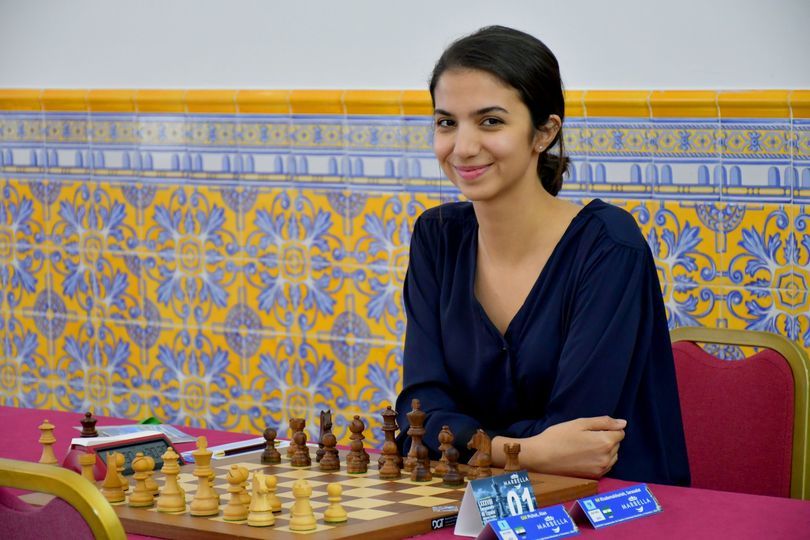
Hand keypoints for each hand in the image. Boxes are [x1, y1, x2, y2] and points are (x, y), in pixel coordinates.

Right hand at [499, 416, 624, 478]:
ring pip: (613, 456)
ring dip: (605, 450)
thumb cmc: (558, 437)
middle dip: (607, 438)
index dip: (608, 428)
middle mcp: (607, 458)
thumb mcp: (580, 423)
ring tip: (585, 447)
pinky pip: (606, 466)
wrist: (541, 457)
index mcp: (605, 442)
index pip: (620, 432)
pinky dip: (600, 460)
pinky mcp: (594, 477)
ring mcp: (601, 469)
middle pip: (617, 444)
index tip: (592, 429)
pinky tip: (585, 456)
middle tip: (586, 436)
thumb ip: (604, 422)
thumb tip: (623, 423)